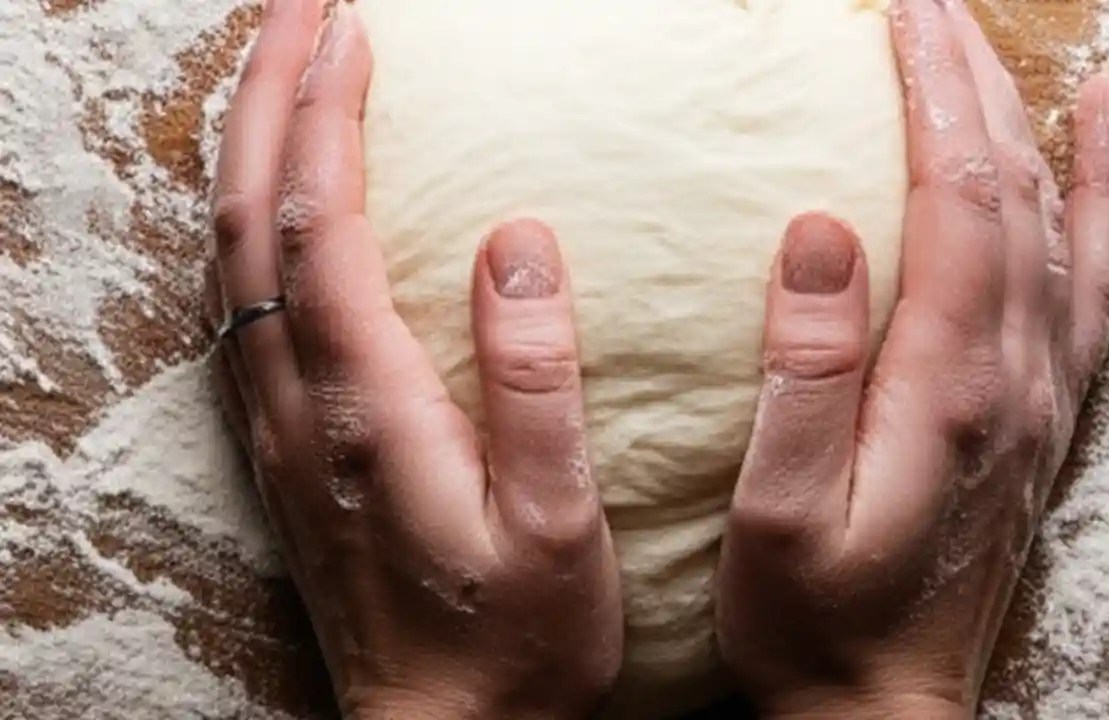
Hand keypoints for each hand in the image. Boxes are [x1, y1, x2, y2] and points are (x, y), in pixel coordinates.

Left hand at [204, 3, 621, 717]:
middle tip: (304, 11)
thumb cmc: (517, 646)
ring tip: (281, 75)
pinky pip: (241, 312)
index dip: (329, 116)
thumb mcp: (560, 525)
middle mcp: (302, 408)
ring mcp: (283, 431)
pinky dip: (247, 227)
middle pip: (248, 222)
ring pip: (231, 262)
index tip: (356, 27)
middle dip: (266, 99)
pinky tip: (274, 202)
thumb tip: (521, 243)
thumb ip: (538, 384)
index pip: (323, 226)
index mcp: (370, 411)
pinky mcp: (290, 453)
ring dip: (245, 153)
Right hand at [715, 0, 1108, 716]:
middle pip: (1013, 188)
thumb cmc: (813, 618)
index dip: (931, 96)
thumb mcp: (777, 514)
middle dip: (969, 80)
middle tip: (923, 8)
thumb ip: (803, 375)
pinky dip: (1098, 193)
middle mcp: (1013, 377)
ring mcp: (1036, 391)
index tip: (898, 20)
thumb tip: (817, 237)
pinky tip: (1094, 135)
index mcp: (947, 388)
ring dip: (1021, 118)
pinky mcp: (1035, 409)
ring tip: (985, 44)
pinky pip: (1088, 279)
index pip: (956, 200)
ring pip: (1054, 219)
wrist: (883, 702)